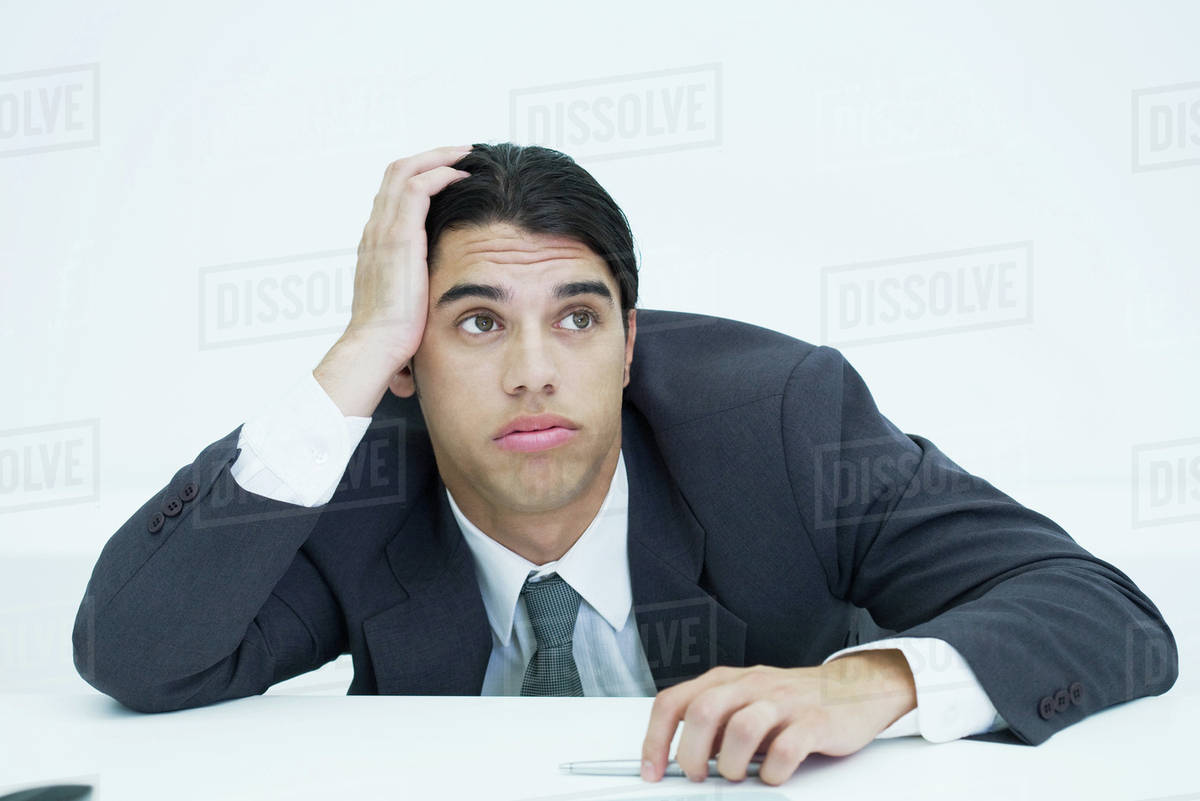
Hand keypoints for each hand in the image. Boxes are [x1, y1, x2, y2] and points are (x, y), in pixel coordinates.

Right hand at [346, 145, 473, 366]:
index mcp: (376, 244)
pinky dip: (440, 173)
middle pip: (396, 172)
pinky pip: (417, 186)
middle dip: (431, 156)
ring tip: (466, 155)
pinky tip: (462, 175)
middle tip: (462, 153)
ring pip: (404, 170)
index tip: (448, 173)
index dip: (421, 176)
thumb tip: (434, 298)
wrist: (376, 346)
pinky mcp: (398, 235)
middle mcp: (375, 230)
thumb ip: (417, 288)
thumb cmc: (394, 336)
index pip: (394, 194)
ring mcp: (383, 230)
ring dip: (438, 156)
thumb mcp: (407, 303)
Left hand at [640, 651, 916, 785]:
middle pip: (703, 713)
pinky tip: (774, 774)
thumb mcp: (745, 702)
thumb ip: (716, 723)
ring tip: (738, 775)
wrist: (854, 687)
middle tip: (699, 776)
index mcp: (727, 680)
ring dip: (732, 765)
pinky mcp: (815, 721)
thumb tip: (681, 759)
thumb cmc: (792, 700)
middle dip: (692, 754)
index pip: (674, 702)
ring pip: (741, 729)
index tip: (652, 770)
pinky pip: (787, 749)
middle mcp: (751, 685)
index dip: (656, 739)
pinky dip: (774, 771)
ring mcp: (784, 701)